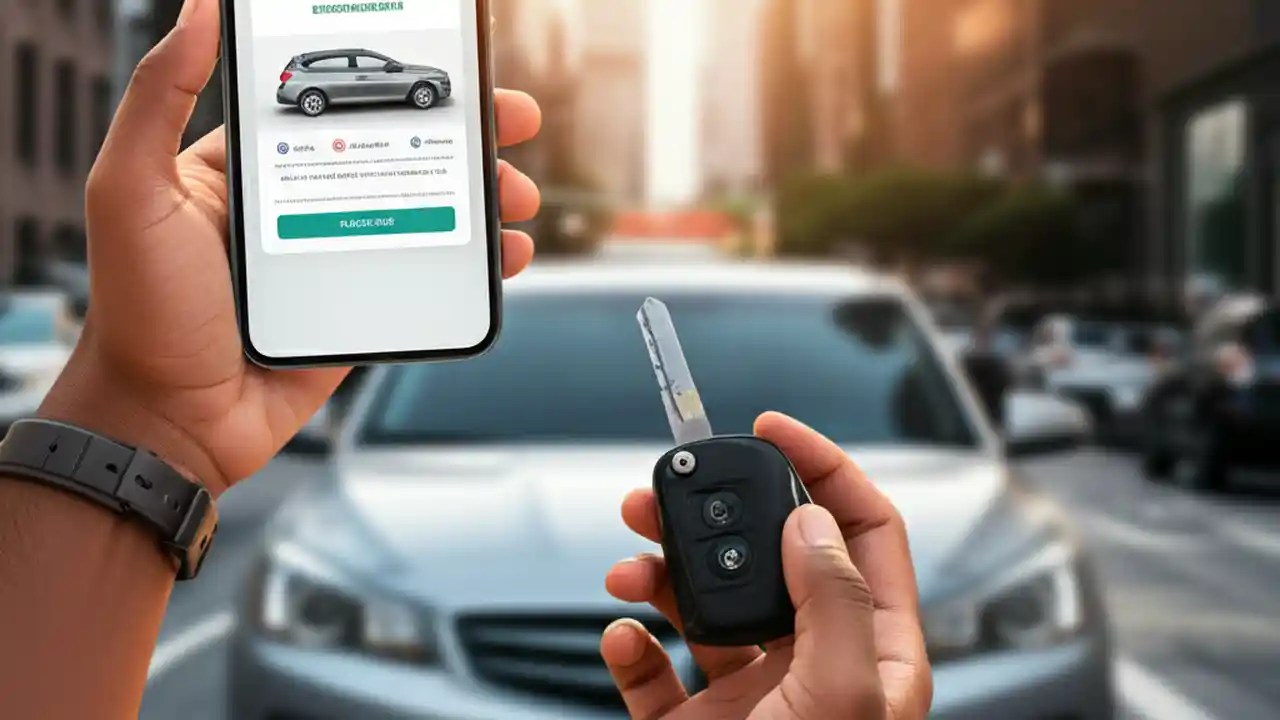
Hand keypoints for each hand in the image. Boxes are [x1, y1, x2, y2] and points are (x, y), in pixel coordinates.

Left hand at [38, 0, 541, 496]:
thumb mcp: (133, 191)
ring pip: (426, 212)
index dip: (397, 86)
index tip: (446, 66)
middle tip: (511, 119)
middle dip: (462, 134)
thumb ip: (159, 98)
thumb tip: (195, 10)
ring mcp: (336, 260)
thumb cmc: (138, 311)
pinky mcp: (361, 310)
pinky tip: (505, 254)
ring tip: (516, 192)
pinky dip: (475, 264)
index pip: (337, 108)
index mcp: (251, 169)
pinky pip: (428, 275)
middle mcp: (302, 207)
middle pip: (399, 154)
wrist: (170, 423)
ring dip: (480, 197)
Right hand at [601, 413, 931, 719]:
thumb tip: (807, 520)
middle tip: (666, 490)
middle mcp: (813, 663)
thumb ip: (833, 601)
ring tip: (629, 568)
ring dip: (659, 575)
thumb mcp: (841, 696)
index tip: (769, 428)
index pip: (864, 531)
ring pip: (703, 604)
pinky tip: (623, 637)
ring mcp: (752, 693)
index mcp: (872, 651)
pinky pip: (654, 669)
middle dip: (712, 515)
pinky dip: (629, 647)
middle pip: (767, 556)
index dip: (824, 466)